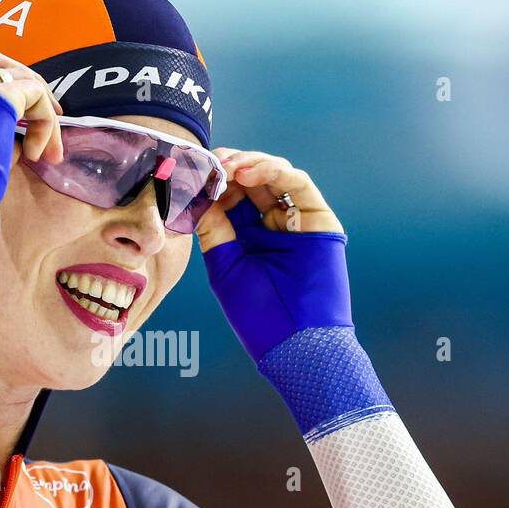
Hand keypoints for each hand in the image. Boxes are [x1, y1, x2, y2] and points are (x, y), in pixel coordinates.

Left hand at [197, 149, 352, 364]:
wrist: (296, 343)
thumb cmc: (259, 315)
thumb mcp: (225, 267)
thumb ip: (212, 229)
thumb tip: (193, 195)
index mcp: (249, 237)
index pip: (230, 197)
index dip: (212, 182)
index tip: (189, 174)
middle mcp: (274, 225)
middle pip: (252, 181)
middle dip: (228, 167)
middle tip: (207, 163)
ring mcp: (297, 221)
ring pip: (274, 176)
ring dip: (248, 164)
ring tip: (225, 167)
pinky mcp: (319, 220)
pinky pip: (298, 184)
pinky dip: (272, 171)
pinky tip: (245, 173)